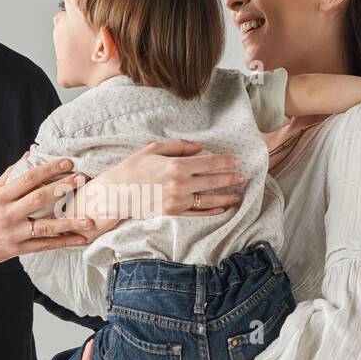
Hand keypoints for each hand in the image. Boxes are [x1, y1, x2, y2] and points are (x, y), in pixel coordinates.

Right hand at [0, 153, 94, 278]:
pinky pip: (45, 245)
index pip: (28, 178)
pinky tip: (81, 239)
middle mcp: (7, 214)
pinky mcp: (18, 249)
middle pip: (40, 198)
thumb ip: (10, 175)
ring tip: (90, 219)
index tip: (67, 162)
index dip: (49, 169)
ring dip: (70, 222)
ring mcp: (13, 233)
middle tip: (83, 179)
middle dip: (63, 188)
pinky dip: (64, 242)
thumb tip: (29, 155)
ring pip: (46, 226)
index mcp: (0, 197)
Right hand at [82, 139, 246, 219]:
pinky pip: (198, 213)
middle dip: (231, 179)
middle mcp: (180, 184)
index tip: (236, 161)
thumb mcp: (154, 149)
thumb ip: (180, 146)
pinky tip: (222, 208)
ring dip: (227, 197)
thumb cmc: (133, 167)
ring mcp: (178, 201)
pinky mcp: (173, 213)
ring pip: (209, 200)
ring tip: (239, 195)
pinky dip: (211, 211)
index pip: (209, 163)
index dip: (225, 162)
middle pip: (213, 182)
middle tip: (243, 177)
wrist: (116, 192)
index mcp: (177, 166)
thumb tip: (202, 147)